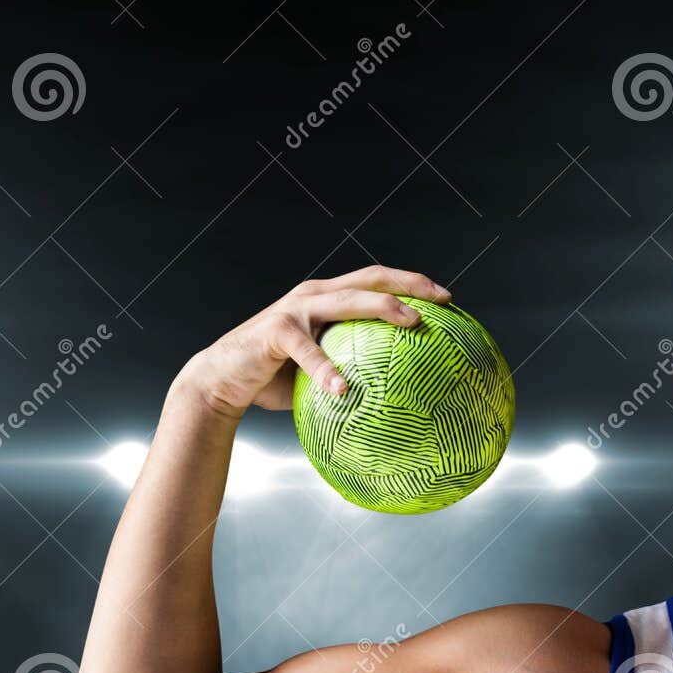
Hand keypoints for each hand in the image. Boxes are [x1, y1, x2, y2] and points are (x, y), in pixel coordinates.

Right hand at [176, 266, 451, 417]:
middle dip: (409, 284)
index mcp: (329, 300)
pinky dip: (326, 368)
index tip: (448, 298)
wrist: (225, 381)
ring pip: (346, 301)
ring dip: (381, 308)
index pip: (376, 282)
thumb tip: (400, 393)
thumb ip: (354, 367)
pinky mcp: (275, 331)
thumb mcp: (324, 369)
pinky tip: (344, 389)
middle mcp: (314, 296)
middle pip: (368, 280)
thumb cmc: (279, 378)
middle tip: (442, 299)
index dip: (411, 283)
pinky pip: (307, 350)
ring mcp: (295, 310)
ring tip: (411, 323)